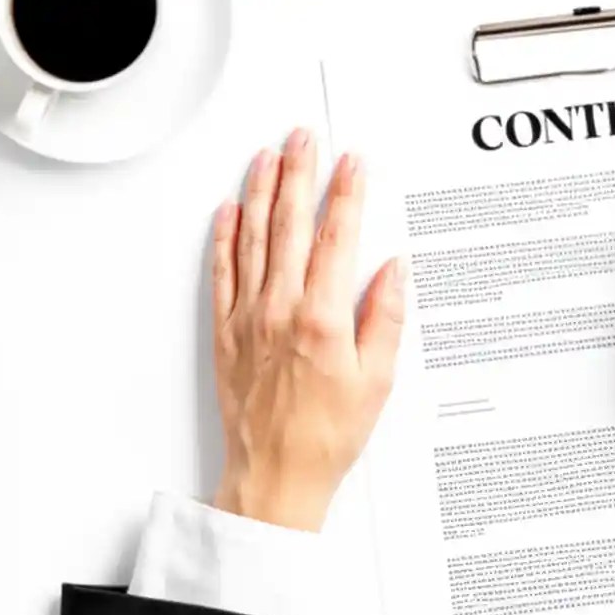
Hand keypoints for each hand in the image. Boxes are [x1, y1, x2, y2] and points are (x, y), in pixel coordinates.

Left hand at [210, 128, 405, 531]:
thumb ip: (385, 318)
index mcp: (322, 319)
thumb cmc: (327, 436)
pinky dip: (223, 237)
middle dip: (299, 174)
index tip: (353, 164)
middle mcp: (280, 310)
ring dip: (260, 191)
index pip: (336, 238)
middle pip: (289, 224)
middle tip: (304, 138)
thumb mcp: (377, 380)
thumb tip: (393, 272)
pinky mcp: (227, 333)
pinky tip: (227, 211)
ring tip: (267, 156)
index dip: (346, 195)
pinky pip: (221, 273)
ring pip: (252, 239)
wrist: (276, 476)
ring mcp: (249, 318)